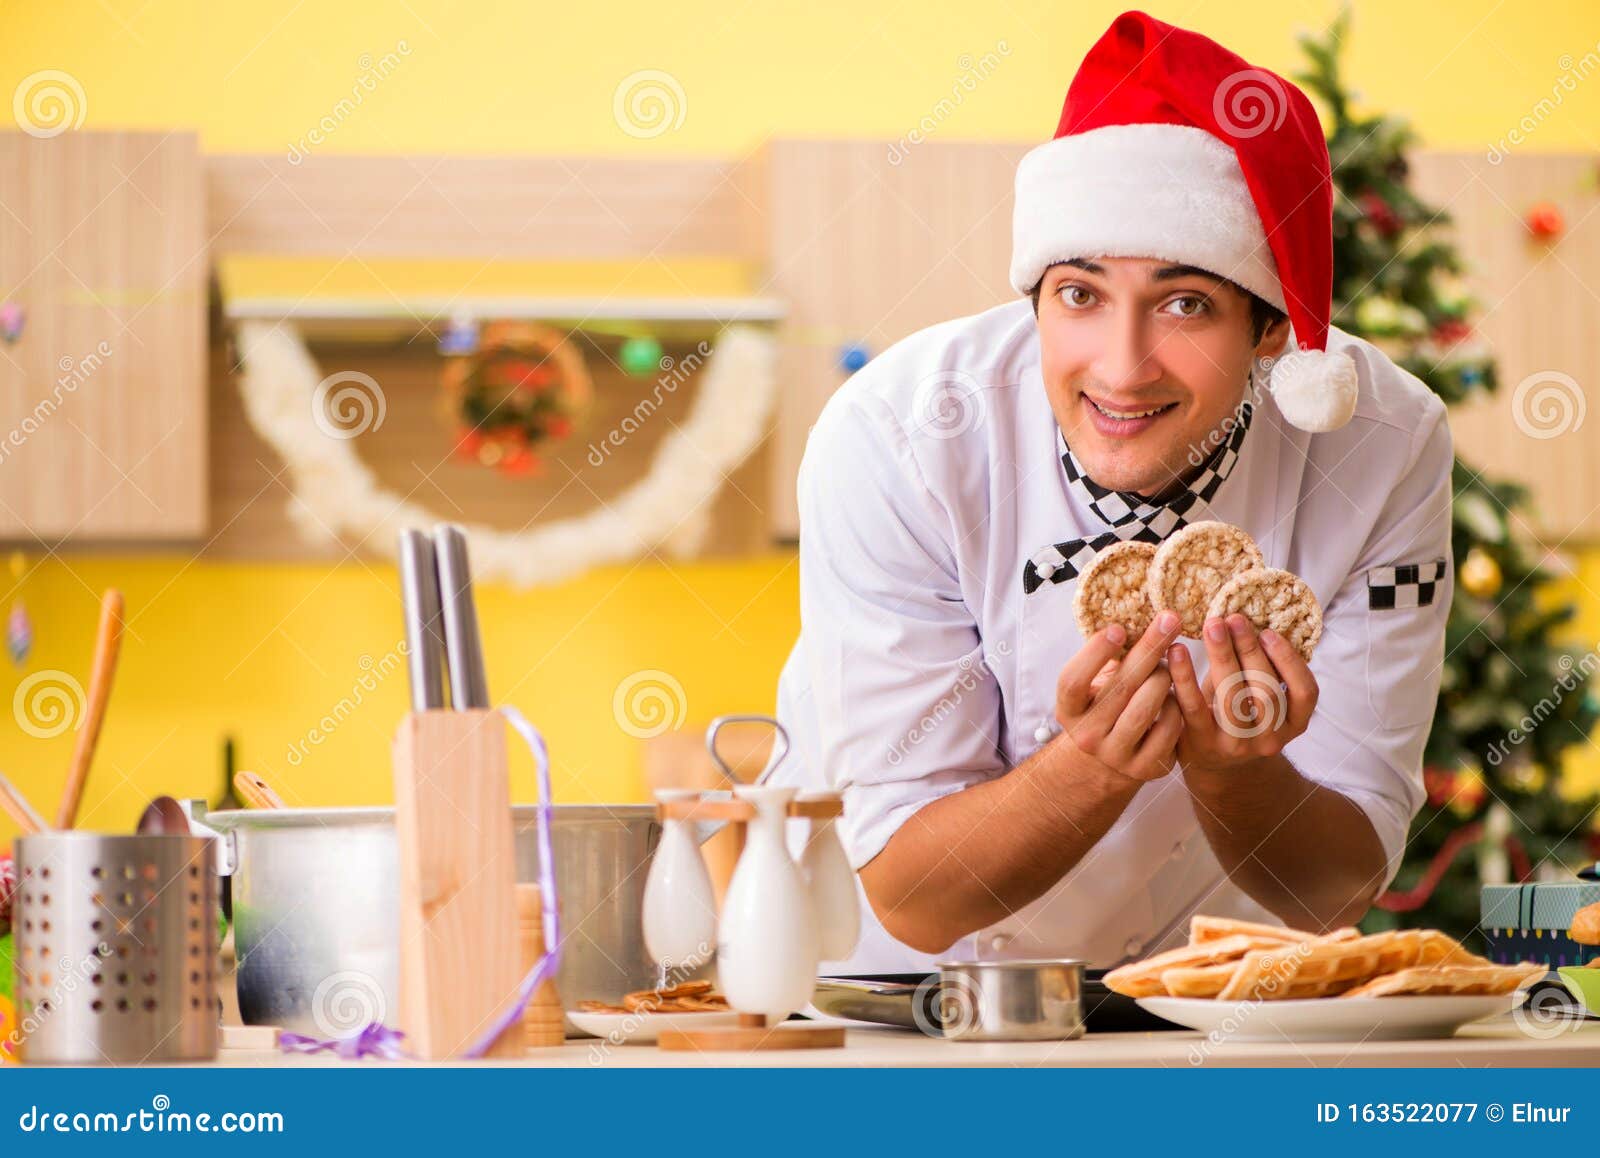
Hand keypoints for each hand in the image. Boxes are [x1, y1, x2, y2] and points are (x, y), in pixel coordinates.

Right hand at [1055, 611, 1184, 781]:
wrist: (1111, 758)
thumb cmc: (1107, 705)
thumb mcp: (1097, 683)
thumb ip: (1109, 658)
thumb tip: (1136, 612)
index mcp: (1068, 710)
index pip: (1073, 680)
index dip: (1095, 653)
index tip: (1119, 627)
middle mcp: (1087, 735)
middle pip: (1119, 687)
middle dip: (1149, 648)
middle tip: (1170, 620)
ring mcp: (1115, 755)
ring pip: (1147, 707)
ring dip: (1164, 678)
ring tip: (1169, 665)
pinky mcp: (1146, 767)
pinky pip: (1170, 728)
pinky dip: (1177, 706)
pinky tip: (1175, 696)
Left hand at [1168, 613, 1318, 773]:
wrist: (1211, 764)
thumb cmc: (1236, 714)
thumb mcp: (1258, 694)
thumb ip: (1261, 666)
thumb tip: (1252, 615)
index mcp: (1293, 723)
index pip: (1305, 693)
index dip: (1290, 661)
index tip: (1269, 631)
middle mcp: (1270, 739)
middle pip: (1266, 691)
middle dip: (1250, 649)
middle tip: (1233, 618)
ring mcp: (1238, 745)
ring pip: (1234, 699)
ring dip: (1223, 657)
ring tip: (1212, 627)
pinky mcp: (1203, 745)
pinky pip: (1194, 707)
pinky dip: (1184, 677)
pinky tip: (1176, 651)